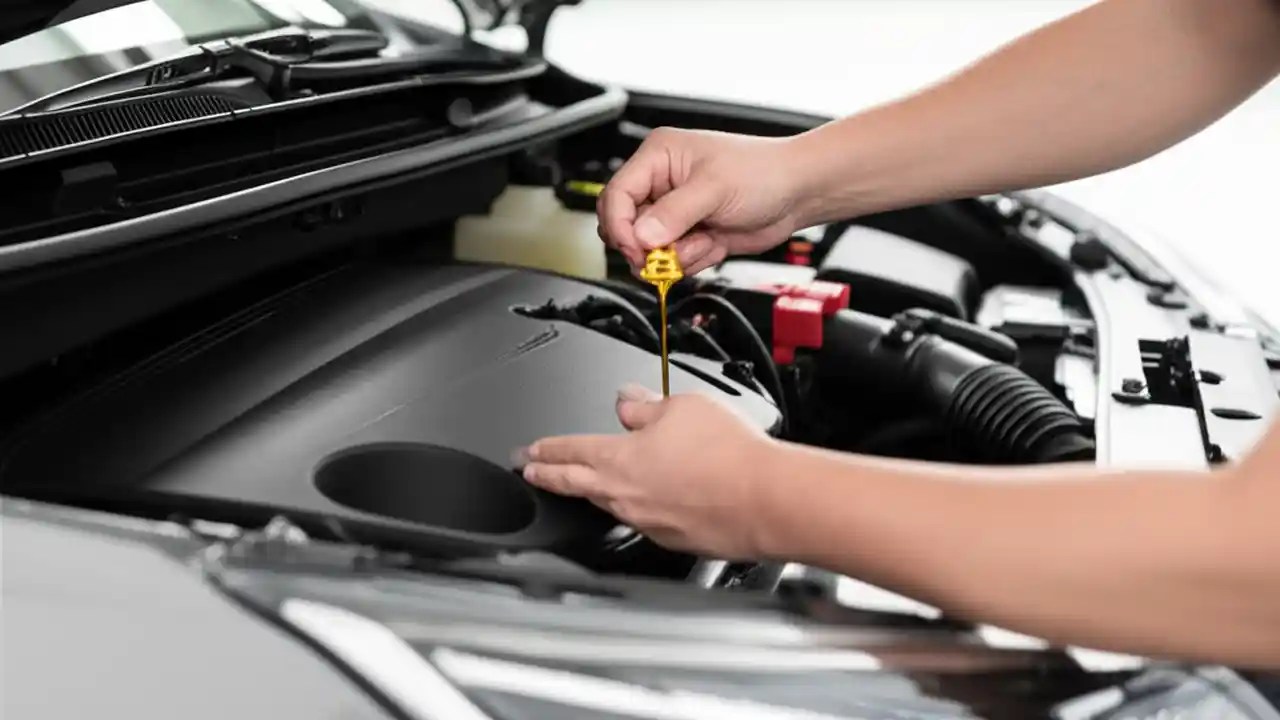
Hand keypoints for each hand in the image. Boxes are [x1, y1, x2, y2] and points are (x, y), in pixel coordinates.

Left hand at [520, 384, 774, 559]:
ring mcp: (646, 522)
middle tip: (531, 472)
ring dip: (594, 491)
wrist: (764, 500)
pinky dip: (640, 506)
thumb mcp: (681, 406)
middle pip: (574, 485)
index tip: (529, 451)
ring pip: (609, 503)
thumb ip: (645, 405)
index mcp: (617, 458)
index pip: (568, 451)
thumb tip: (626, 401)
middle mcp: (623, 496)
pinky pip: (645, 519)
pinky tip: (653, 498)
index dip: (544, 449)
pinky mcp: (672, 539)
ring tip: (588, 482)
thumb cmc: (728, 453)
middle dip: (548, 476)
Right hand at [598, 128, 806, 274]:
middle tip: (666, 256)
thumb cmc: (763, 172)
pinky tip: (714, 243)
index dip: (620, 226)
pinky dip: (691, 260)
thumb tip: (641, 236)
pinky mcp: (688, 235)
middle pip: (625, 226)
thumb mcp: (714, 188)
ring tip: (704, 240)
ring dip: (675, 256)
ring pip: (648, 249)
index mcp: (658, 157)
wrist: (796, 193)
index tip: (636, 249)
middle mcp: (660, 184)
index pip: (617, 195)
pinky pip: (672, 260)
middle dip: (646, 247)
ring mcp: (674, 212)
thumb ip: (674, 213)